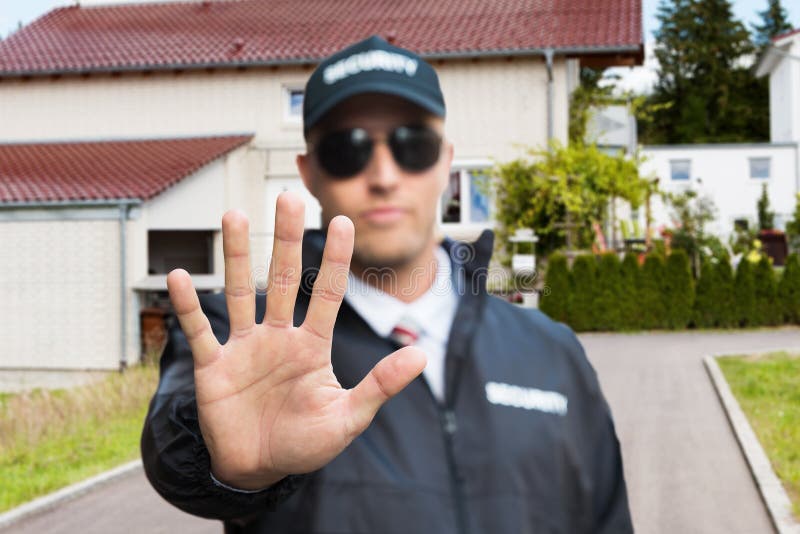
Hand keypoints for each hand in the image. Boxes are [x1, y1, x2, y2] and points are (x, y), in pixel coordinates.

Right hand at [166, 192, 425, 489]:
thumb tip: (421, 355)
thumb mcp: (347, 417)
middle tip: (287, 198)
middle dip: (286, 239)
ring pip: (240, 292)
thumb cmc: (304, 443)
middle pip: (284, 279)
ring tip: (235, 216)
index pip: (328, 294)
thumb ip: (380, 385)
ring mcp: (244, 347)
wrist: (257, 471)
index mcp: (312, 346)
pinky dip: (188, 306)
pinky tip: (178, 275)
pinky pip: (198, 330)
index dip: (337, 259)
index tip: (344, 222)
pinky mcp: (213, 366)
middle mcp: (278, 336)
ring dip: (238, 256)